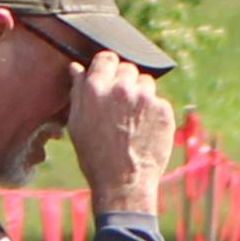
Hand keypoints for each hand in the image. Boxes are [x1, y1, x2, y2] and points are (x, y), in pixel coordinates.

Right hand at [60, 46, 175, 210]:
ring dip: (141, 95)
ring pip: (145, 83)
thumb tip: (76, 67)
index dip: (108, 67)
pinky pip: (159, 101)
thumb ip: (78, 91)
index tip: (110, 76)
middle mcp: (121, 88)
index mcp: (95, 88)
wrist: (123, 183)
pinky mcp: (163, 110)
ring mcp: (145, 98)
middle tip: (121, 106)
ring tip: (133, 120)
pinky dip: (153, 112)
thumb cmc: (95, 155)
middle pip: (128, 68)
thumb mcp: (77, 123)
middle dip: (124, 82)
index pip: (106, 58)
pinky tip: (144, 130)